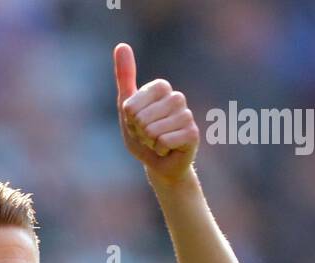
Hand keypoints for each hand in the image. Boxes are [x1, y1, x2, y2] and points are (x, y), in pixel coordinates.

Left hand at [114, 42, 198, 184]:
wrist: (160, 164)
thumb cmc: (143, 137)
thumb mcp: (128, 109)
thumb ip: (125, 77)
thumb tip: (121, 45)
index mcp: (161, 87)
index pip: (131, 107)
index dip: (130, 121)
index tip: (138, 124)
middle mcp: (176, 97)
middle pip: (141, 119)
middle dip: (140, 134)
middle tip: (149, 137)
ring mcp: (186, 115)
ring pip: (152, 132)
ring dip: (150, 143)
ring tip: (158, 143)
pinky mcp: (192, 133)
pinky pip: (163, 142)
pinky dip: (160, 151)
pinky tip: (168, 150)